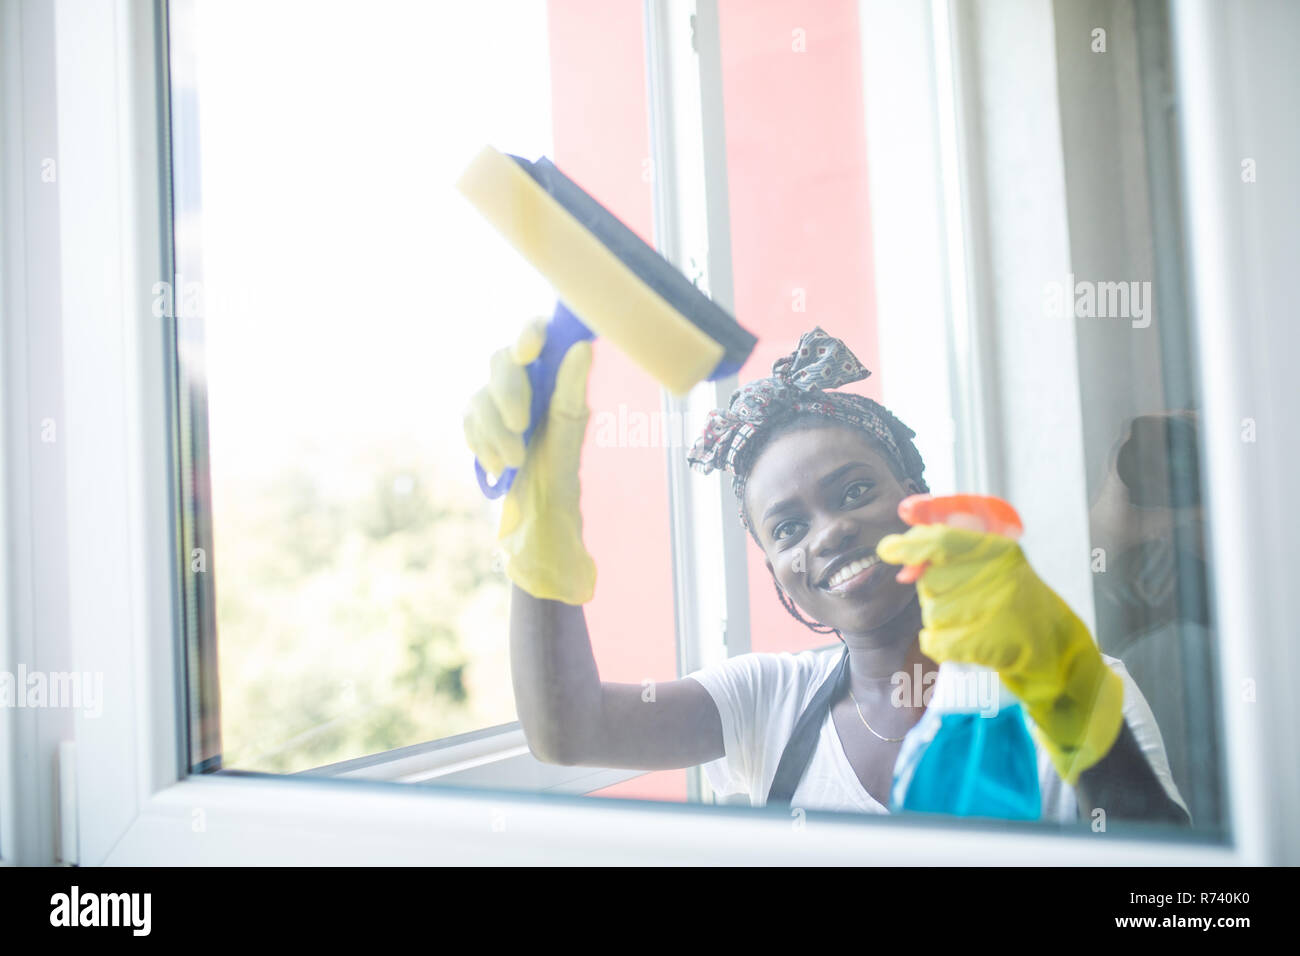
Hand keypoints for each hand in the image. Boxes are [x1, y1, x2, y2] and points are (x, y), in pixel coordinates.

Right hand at [463, 319, 595, 604]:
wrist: (537, 519)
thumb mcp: (570, 432)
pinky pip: (467, 423)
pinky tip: (499, 467)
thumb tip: (583, 346)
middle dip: (507, 395)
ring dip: (495, 431)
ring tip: (514, 463)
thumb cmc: (562, 472)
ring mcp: (495, 403)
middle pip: (500, 362)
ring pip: (479, 396)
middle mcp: (522, 382)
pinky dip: (482, 444)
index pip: (534, 334)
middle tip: (522, 427)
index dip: (527, 332)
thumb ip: (571, 390)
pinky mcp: (477, 427)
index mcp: (550, 375)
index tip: (529, 351)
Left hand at [876, 498, 1123, 785]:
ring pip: (931, 611)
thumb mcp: (992, 562)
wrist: (1055, 648)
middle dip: (935, 592)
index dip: (911, 543)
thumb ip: (946, 553)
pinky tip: (964, 640)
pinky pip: (934, 641)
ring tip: (975, 619)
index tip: (887, 549)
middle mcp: (998, 575)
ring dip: (942, 619)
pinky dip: (939, 644)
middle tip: (966, 598)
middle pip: (930, 580)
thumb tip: (899, 563)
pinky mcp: (984, 644)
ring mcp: (993, 610)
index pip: (943, 538)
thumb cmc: (1015, 601)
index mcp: (1000, 550)